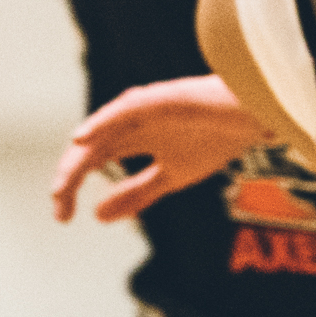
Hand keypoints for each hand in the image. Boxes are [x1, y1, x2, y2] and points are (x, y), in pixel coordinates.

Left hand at [51, 76, 274, 223]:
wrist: (255, 116)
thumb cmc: (217, 138)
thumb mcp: (171, 177)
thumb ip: (136, 194)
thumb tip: (98, 216)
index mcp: (132, 140)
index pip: (91, 162)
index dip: (71, 187)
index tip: (64, 217)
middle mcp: (131, 124)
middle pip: (88, 150)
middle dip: (68, 179)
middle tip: (59, 210)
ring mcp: (144, 110)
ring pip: (100, 133)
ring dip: (78, 159)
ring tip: (62, 185)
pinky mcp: (161, 99)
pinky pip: (125, 110)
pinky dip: (102, 122)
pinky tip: (82, 139)